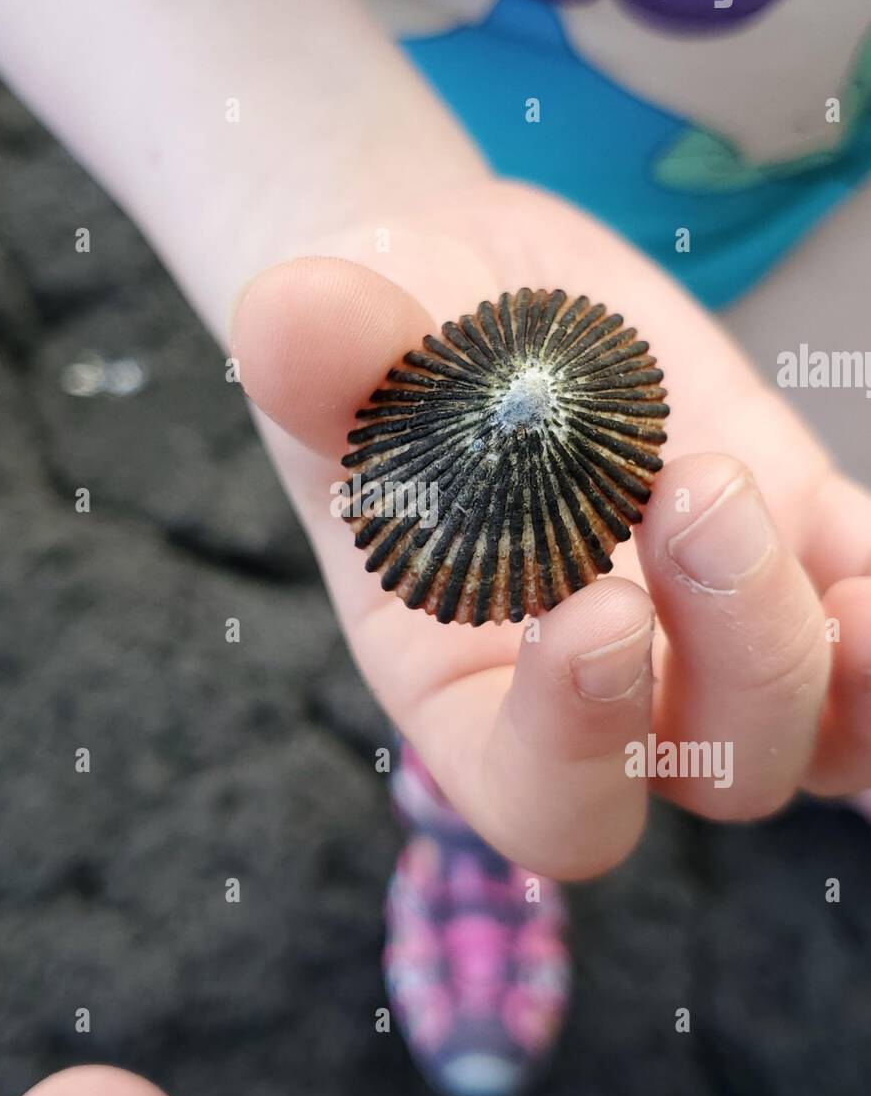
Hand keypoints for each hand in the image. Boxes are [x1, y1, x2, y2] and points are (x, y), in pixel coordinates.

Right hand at [233, 179, 870, 878]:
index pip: (540, 797)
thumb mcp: (345, 350)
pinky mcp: (794, 545)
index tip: (592, 607)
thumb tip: (283, 315)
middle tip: (691, 491)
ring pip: (826, 732)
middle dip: (737, 661)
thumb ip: (325, 361)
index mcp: (473, 687)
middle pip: (719, 772)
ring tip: (820, 543)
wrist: (463, 298)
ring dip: (857, 668)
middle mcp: (612, 691)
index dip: (580, 746)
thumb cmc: (380, 351)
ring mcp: (714, 629)